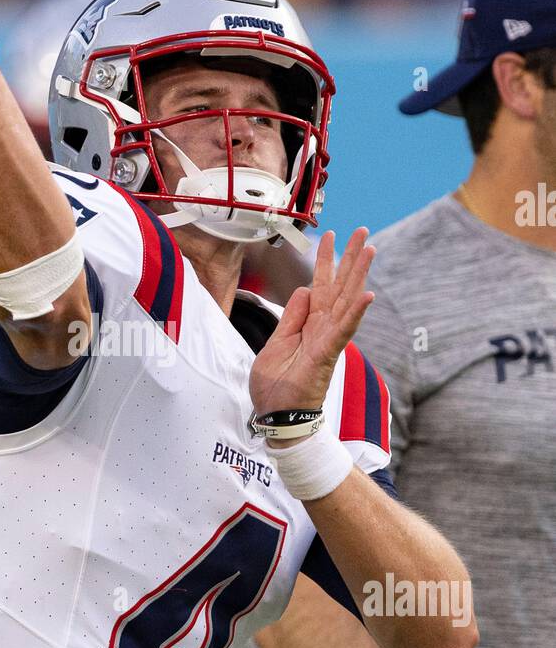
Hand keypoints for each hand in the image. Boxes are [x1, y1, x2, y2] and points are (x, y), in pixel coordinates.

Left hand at [249, 229, 374, 415]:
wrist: (276, 416)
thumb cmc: (276, 385)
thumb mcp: (276, 342)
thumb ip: (291, 317)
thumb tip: (303, 288)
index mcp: (309, 324)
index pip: (320, 284)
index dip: (325, 260)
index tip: (330, 234)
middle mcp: (323, 329)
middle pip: (340, 286)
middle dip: (350, 258)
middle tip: (363, 230)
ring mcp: (327, 341)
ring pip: (347, 301)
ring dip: (359, 275)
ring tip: (370, 250)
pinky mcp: (326, 355)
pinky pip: (343, 331)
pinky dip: (355, 313)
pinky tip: (368, 295)